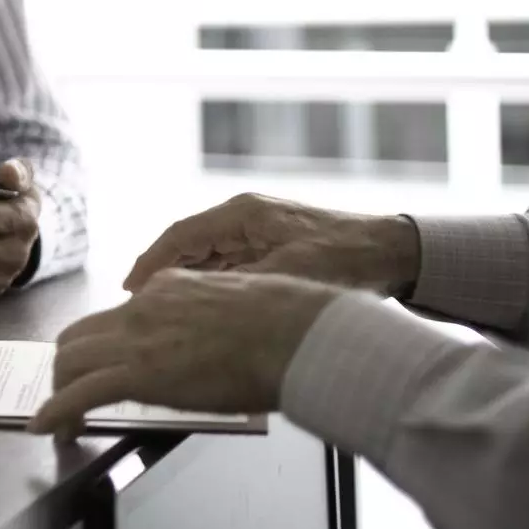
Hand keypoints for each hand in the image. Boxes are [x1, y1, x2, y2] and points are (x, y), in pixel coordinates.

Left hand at [29, 268, 340, 433]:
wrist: (294, 334)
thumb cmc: (287, 326)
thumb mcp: (238, 305)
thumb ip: (212, 320)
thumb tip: (215, 342)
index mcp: (168, 289)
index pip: (120, 316)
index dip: (106, 345)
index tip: (106, 365)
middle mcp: (142, 308)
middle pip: (80, 334)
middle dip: (68, 366)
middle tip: (69, 394)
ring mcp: (136, 339)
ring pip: (70, 359)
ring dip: (59, 391)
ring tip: (59, 419)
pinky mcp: (138, 373)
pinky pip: (79, 393)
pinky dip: (55, 411)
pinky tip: (46, 428)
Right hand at [122, 193, 420, 294]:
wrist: (398, 253)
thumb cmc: (349, 259)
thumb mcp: (288, 276)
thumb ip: (241, 288)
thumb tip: (199, 307)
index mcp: (244, 214)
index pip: (181, 235)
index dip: (151, 261)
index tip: (130, 287)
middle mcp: (246, 218)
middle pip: (190, 246)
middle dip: (164, 275)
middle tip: (139, 307)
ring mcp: (260, 232)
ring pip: (209, 259)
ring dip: (189, 283)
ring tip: (166, 313)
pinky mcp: (274, 248)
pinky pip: (231, 267)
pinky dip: (215, 287)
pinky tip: (207, 311)